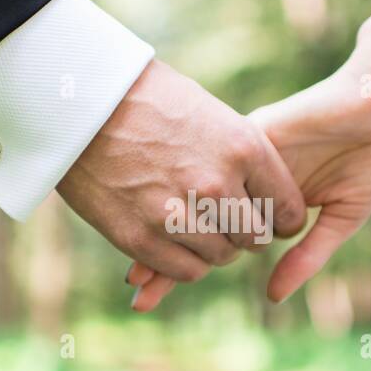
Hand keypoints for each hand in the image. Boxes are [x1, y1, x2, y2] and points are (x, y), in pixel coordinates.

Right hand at [57, 58, 306, 279]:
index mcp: (243, 147)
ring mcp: (178, 214)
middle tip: (231, 225)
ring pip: (222, 257)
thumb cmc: (147, 99)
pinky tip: (176, 243)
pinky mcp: (142, 238)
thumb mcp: (210, 114)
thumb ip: (240, 155)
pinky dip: (187, 263)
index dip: (283, 219)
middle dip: (248, 234)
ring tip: (198, 229)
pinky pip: (186, 271)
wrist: (82, 102)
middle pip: (256, 238)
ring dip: (215, 249)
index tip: (272, 219)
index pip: (288, 208)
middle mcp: (217, 184)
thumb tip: (261, 193)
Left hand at [127, 16, 370, 308]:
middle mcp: (242, 182)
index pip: (217, 238)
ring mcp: (241, 159)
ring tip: (137, 269)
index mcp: (261, 202)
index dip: (187, 263)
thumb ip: (307, 255)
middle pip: (192, 221)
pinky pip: (212, 164)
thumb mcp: (341, 216)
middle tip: (136, 291)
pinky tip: (165, 213)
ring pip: (193, 196)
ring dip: (165, 229)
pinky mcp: (249, 135)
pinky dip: (189, 191)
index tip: (151, 290)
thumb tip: (272, 296)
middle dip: (163, 256)